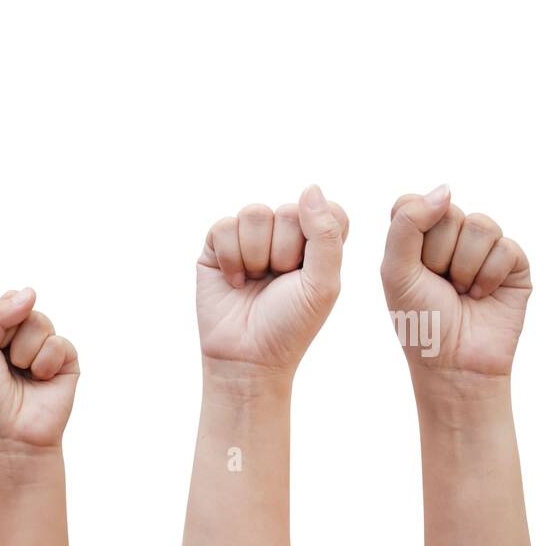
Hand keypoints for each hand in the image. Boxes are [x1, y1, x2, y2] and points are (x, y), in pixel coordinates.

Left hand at [0, 283, 79, 448]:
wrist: (11, 434)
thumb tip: (31, 293)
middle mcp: (13, 329)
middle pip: (13, 300)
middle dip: (4, 333)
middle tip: (1, 362)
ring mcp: (41, 341)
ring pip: (38, 320)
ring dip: (25, 352)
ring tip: (22, 373)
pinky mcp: (65, 356)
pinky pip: (58, 342)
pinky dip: (45, 364)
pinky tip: (41, 379)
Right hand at [196, 185, 348, 377]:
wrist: (248, 357)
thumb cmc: (291, 325)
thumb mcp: (323, 284)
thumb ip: (326, 234)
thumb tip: (309, 188)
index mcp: (317, 244)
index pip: (326, 209)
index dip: (318, 235)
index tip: (309, 268)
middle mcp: (284, 236)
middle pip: (289, 210)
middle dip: (284, 253)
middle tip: (279, 282)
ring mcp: (249, 238)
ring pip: (254, 213)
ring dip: (256, 255)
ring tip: (256, 281)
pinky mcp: (217, 246)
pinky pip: (224, 226)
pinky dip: (231, 259)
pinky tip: (235, 282)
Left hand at [380, 186, 530, 375]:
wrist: (454, 365)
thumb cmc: (421, 322)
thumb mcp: (396, 272)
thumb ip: (407, 223)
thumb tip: (446, 188)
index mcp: (417, 235)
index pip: (413, 202)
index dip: (413, 233)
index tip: (413, 267)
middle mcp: (451, 235)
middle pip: (447, 211)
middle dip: (439, 254)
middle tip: (440, 285)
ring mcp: (484, 247)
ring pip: (480, 225)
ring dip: (465, 267)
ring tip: (462, 292)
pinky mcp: (514, 262)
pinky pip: (505, 246)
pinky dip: (489, 277)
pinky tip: (483, 297)